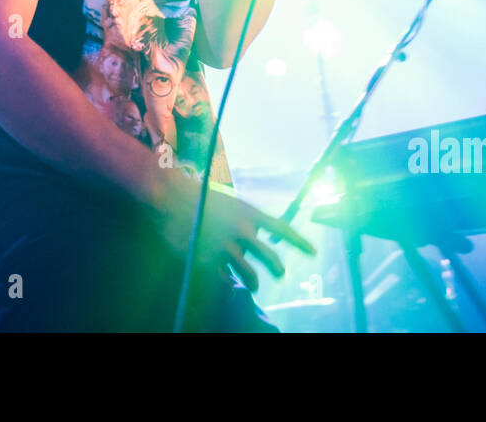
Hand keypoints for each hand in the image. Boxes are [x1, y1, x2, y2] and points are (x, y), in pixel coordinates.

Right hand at [154, 172, 315, 292]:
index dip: (300, 242)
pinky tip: (225, 283)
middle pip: (270, 258)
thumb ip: (246, 221)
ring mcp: (226, 248)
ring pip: (249, 274)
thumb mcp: (231, 203)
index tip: (313, 252)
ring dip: (253, 284)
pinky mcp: (210, 261)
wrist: (171, 198)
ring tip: (254, 287)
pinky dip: (226, 282)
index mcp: (250, 214)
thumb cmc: (201, 197)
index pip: (282, 229)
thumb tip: (257, 237)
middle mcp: (243, 231)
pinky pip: (225, 278)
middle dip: (277, 269)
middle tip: (280, 273)